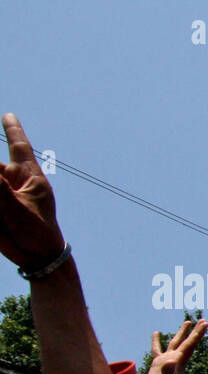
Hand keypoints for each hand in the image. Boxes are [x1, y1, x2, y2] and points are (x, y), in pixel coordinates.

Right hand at [0, 114, 64, 268]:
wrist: (36, 257)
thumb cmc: (37, 233)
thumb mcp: (18, 209)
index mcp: (29, 177)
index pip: (19, 146)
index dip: (13, 130)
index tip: (8, 115)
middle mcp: (14, 182)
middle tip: (3, 193)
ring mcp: (3, 194)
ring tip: (4, 212)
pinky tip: (1, 216)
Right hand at [144, 319, 207, 373]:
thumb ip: (168, 371)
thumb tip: (171, 361)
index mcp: (179, 361)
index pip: (190, 344)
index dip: (197, 333)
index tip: (205, 323)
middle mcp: (176, 359)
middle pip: (187, 342)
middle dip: (195, 331)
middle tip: (203, 320)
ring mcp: (167, 361)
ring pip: (176, 343)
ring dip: (182, 333)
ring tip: (187, 322)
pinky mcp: (158, 364)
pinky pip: (158, 349)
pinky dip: (157, 340)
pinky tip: (156, 333)